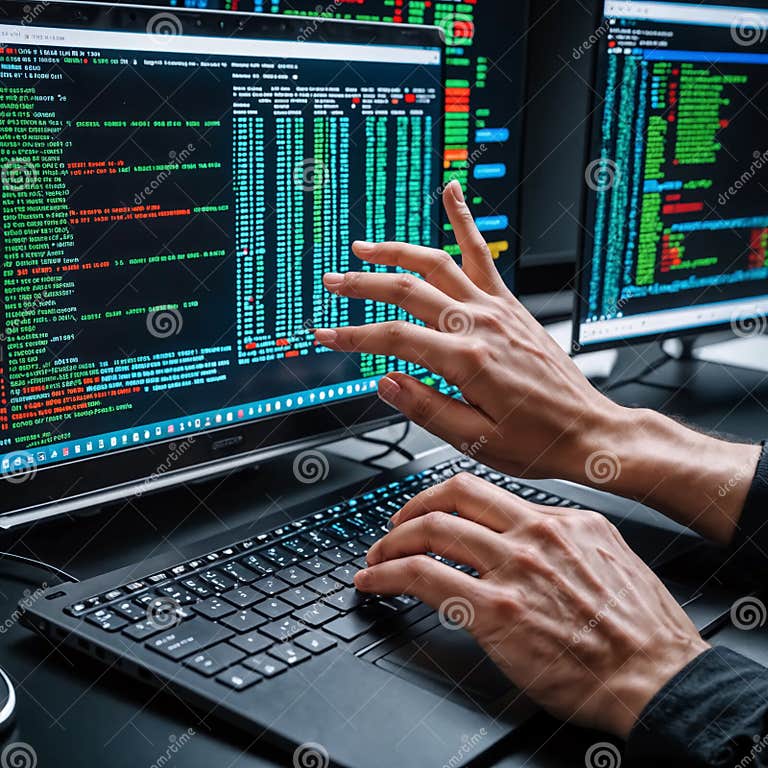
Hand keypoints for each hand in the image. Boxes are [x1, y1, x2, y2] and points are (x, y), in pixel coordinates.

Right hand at [315, 180, 620, 482]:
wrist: (588, 430)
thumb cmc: (535, 440)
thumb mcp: (474, 441)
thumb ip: (425, 408)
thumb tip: (384, 381)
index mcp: (466, 361)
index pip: (393, 338)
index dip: (352, 335)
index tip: (326, 335)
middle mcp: (480, 325)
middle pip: (407, 290)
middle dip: (362, 284)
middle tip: (332, 282)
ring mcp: (497, 309)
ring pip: (436, 264)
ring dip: (396, 251)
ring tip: (365, 246)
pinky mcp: (510, 305)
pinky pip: (482, 253)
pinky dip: (463, 220)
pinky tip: (452, 192)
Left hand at [355, 474, 709, 738]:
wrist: (659, 677)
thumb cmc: (639, 629)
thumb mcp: (607, 559)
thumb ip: (563, 540)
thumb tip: (525, 534)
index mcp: (562, 521)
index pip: (484, 491)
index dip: (443, 499)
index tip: (428, 510)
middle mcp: (534, 534)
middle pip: (451, 497)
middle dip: (410, 510)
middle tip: (394, 527)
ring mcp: (513, 569)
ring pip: (430, 532)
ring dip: (390, 543)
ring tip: (376, 557)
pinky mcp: (495, 611)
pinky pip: (424, 578)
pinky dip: (387, 576)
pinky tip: (374, 584)